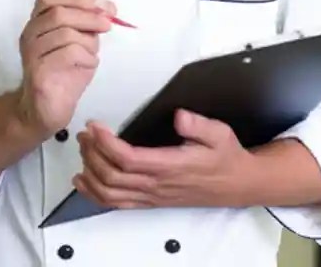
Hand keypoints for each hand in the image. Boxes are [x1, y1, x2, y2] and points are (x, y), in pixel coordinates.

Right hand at [15, 0, 116, 138]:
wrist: (45, 110)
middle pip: (59, 12)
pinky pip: (68, 54)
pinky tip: (87, 65)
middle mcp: (30, 34)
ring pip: (65, 33)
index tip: (103, 5)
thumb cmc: (62, 75)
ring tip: (92, 54)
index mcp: (38, 22)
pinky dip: (86, 58)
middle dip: (89, 16)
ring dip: (88, 42)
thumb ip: (86, 25)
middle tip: (107, 24)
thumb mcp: (78, 43)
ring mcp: (31, 53)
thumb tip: (107, 10)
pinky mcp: (38, 72)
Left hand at [73, 110, 259, 209]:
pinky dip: (94, 194)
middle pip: (111, 176)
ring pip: (109, 193)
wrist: (237, 184)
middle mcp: (157, 184)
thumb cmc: (225, 159)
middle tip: (85, 133)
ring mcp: (152, 196)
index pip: (128, 159)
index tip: (95, 126)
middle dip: (91, 153)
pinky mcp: (150, 201)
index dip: (106, 143)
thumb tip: (179, 116)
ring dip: (90, 172)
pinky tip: (83, 181)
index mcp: (170, 166)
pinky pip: (116, 204)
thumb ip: (198, 125)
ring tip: (83, 149)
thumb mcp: (220, 134)